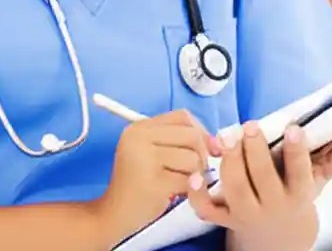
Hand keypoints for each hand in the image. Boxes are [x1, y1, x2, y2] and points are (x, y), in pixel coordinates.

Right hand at [90, 110, 218, 245]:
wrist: (113, 214)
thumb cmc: (139, 183)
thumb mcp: (153, 153)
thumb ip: (181, 140)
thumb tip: (218, 142)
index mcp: (138, 128)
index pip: (183, 116)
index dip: (200, 131)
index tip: (205, 148)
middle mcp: (138, 138)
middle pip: (191, 135)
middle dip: (200, 155)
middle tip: (192, 171)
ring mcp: (144, 160)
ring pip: (193, 158)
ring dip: (194, 174)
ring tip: (178, 183)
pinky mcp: (153, 183)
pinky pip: (188, 180)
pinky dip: (188, 189)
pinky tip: (174, 194)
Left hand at [188, 119, 331, 250]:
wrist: (278, 241)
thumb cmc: (301, 195)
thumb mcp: (323, 176)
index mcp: (299, 194)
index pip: (299, 172)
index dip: (296, 152)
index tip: (294, 129)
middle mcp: (273, 205)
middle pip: (262, 177)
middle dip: (255, 151)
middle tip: (251, 126)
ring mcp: (247, 213)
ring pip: (235, 188)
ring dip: (230, 162)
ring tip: (229, 138)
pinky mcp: (225, 219)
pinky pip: (207, 211)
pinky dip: (196, 196)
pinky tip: (194, 175)